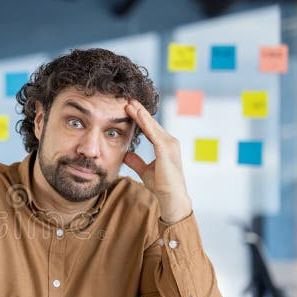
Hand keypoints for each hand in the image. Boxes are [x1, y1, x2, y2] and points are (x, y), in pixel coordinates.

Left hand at [123, 99, 191, 223]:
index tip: (129, 108)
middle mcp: (170, 142)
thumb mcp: (145, 170)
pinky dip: (144, 123)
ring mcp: (170, 144)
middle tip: (128, 99)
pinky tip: (136, 114)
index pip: (150, 129)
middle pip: (151, 123)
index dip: (139, 119)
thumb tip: (125, 154)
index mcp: (165, 146)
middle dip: (139, 111)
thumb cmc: (161, 185)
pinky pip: (153, 133)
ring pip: (152, 125)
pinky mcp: (166, 149)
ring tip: (129, 103)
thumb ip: (136, 161)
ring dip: (140, 114)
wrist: (170, 197)